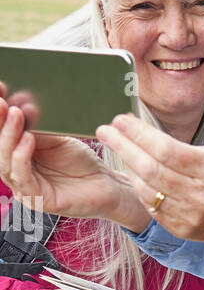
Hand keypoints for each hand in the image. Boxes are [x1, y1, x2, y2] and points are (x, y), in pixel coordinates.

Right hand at [0, 90, 148, 230]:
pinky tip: (28, 139)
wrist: (106, 184)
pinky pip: (23, 178)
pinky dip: (22, 157)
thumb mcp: (56, 138)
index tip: (0, 89)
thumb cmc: (80, 161)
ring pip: (5, 162)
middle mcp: (15, 171)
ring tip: (16, 114)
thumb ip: (37, 127)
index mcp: (16, 154)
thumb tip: (18, 105)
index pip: (0, 133)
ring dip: (9, 136)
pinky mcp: (38, 200)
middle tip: (2, 101)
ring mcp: (24, 187)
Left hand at [95, 114, 203, 244]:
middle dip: (124, 147)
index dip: (139, 134)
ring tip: (117, 150)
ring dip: (128, 168)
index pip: (166, 149)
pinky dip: (140, 189)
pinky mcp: (182, 230)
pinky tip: (133, 174)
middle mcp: (200, 195)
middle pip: (151, 169)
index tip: (120, 120)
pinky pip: (152, 207)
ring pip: (147, 189)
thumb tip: (141, 135)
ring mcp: (190, 216)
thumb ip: (179, 150)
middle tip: (105, 131)